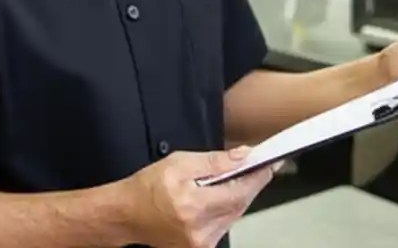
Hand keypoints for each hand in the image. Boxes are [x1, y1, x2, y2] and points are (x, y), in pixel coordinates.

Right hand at [123, 146, 277, 247]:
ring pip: (234, 216)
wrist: (127, 215)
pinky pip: (225, 226)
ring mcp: (202, 243)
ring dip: (238, 197)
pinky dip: (227, 210)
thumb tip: (242, 157)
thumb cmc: (146, 188)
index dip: (258, 176)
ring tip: (230, 181)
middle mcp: (200, 230)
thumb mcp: (178, 163)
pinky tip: (218, 199)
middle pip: (240, 205)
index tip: (270, 163)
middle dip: (248, 184)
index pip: (239, 190)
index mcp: (193, 205)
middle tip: (254, 167)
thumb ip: (213, 161)